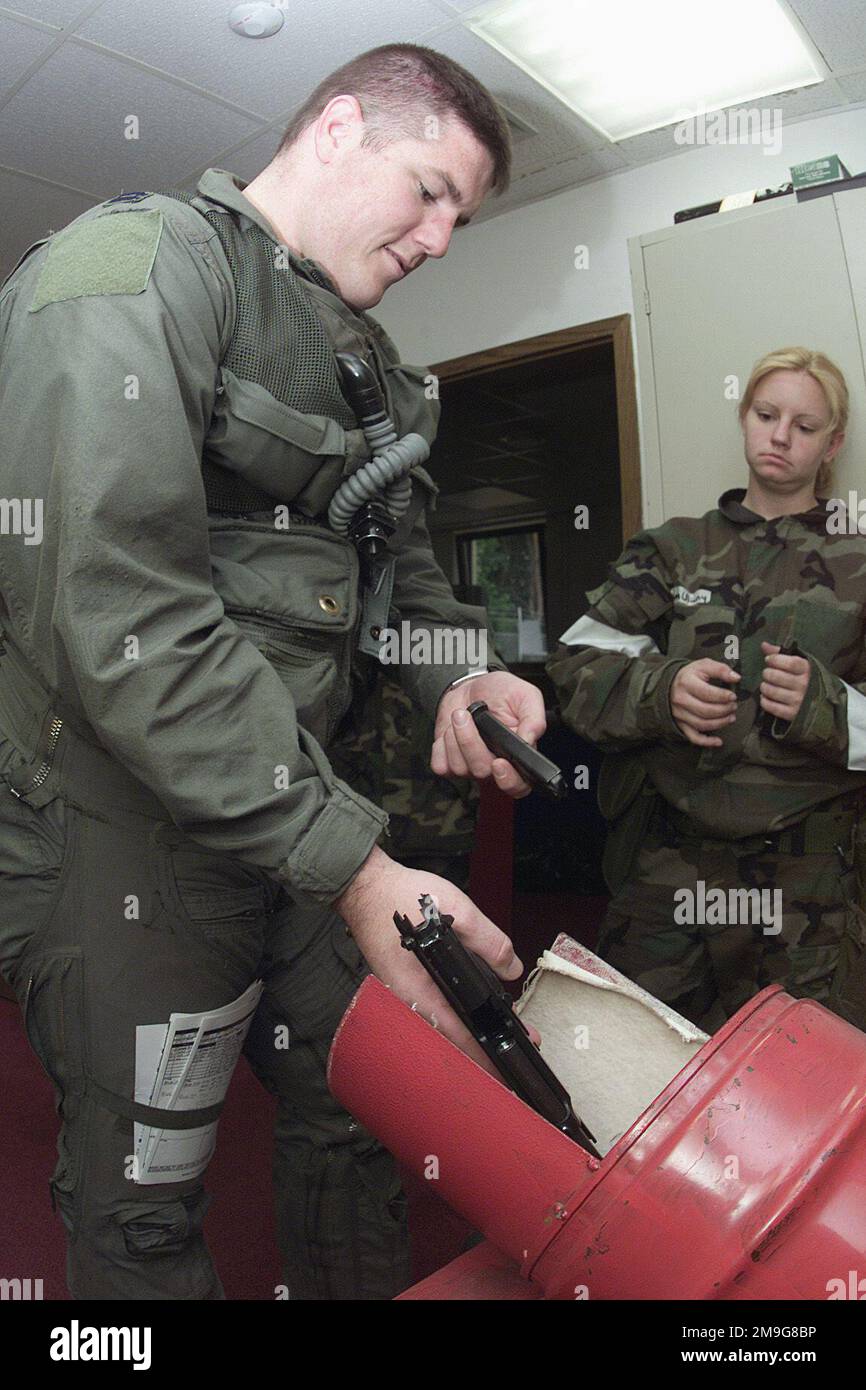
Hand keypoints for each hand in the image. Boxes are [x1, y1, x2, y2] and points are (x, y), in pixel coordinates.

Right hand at [333, 846, 539, 1070]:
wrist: (364, 886)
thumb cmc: (400, 896)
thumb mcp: (457, 909)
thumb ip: (489, 941)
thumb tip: (512, 968)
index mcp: (419, 990)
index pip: (458, 1037)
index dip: (488, 1054)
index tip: (512, 1061)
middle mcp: (407, 1000)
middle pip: (450, 1039)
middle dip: (485, 1048)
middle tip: (516, 1044)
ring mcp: (402, 995)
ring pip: (440, 1027)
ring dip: (470, 1033)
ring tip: (500, 1028)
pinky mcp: (402, 985)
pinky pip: (431, 1010)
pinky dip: (454, 1015)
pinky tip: (471, 1008)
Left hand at [431, 671, 545, 797]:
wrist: (472, 685)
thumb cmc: (502, 692)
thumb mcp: (526, 696)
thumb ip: (534, 719)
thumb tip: (530, 740)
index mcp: (518, 756)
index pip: (518, 786)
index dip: (508, 780)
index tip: (499, 763)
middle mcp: (494, 766)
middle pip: (482, 771)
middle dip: (471, 742)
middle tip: (466, 715)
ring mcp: (470, 766)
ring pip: (460, 768)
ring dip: (455, 738)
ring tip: (460, 715)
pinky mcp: (449, 762)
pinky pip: (441, 766)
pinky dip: (442, 745)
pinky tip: (451, 730)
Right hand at [669, 659, 740, 746]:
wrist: (669, 685)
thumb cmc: (690, 676)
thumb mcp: (703, 666)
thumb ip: (720, 669)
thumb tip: (736, 678)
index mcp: (686, 683)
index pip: (707, 693)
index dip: (723, 696)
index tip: (733, 696)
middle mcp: (680, 700)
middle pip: (706, 711)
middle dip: (724, 710)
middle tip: (733, 706)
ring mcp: (680, 714)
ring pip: (702, 724)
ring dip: (720, 723)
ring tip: (731, 717)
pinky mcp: (681, 724)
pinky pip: (693, 737)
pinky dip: (706, 742)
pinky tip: (718, 741)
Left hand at [759, 642, 809, 722]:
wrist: (820, 703)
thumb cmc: (805, 678)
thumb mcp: (798, 663)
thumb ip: (780, 653)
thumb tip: (764, 645)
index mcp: (807, 670)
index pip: (789, 663)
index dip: (774, 659)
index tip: (768, 660)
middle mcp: (804, 685)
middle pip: (775, 676)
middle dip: (767, 673)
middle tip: (767, 674)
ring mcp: (798, 700)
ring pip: (771, 691)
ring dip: (764, 687)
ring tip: (767, 685)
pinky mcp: (792, 714)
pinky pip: (770, 706)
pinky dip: (764, 701)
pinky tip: (767, 697)